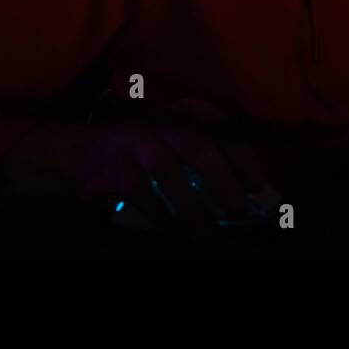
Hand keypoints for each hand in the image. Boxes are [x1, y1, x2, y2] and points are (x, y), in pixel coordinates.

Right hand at [1, 99, 281, 236]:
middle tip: (238, 214)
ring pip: (165, 168)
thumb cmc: (150, 156)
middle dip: (221, 180)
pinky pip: (137, 190)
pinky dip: (157, 214)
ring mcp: (133, 138)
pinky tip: (172, 232)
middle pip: (196, 144)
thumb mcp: (184, 152)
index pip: (223, 130)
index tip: (261, 190)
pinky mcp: (109, 163)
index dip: (245, 158)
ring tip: (206, 235)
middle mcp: (162, 118)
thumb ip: (218, 169)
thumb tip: (263, 201)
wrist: (85, 155)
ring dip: (189, 205)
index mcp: (188, 112)